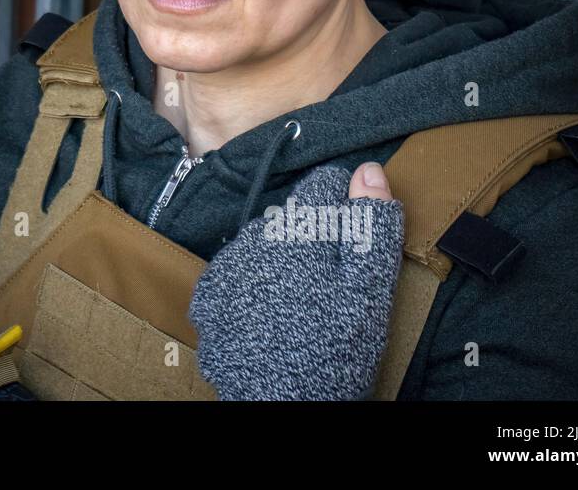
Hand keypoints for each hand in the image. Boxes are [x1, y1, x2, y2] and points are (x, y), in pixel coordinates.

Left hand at [187, 161, 403, 399]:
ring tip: (304, 304)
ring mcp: (223, 269)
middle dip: (316, 237)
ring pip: (262, 244)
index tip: (358, 242)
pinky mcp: (207, 298)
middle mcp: (250, 239)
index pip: (324, 184)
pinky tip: (273, 314)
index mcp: (294, 229)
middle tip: (335, 284)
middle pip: (293, 217)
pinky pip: (236, 274)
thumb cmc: (332, 350)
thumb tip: (369, 170)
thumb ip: (370, 228)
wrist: (277, 407)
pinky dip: (254, 285)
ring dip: (283, 259)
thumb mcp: (368, 293)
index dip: (349, 208)